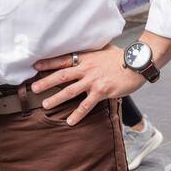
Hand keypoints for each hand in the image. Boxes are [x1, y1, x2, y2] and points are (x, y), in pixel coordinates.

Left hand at [30, 44, 144, 125]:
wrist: (136, 63)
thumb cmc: (121, 56)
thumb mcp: (104, 49)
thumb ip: (93, 52)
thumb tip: (87, 50)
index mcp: (86, 57)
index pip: (63, 60)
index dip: (48, 63)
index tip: (35, 66)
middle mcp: (86, 68)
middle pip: (62, 75)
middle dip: (46, 82)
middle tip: (33, 88)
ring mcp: (93, 80)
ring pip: (70, 91)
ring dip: (57, 98)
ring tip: (46, 104)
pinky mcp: (101, 91)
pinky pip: (86, 105)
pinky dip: (77, 114)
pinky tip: (70, 121)